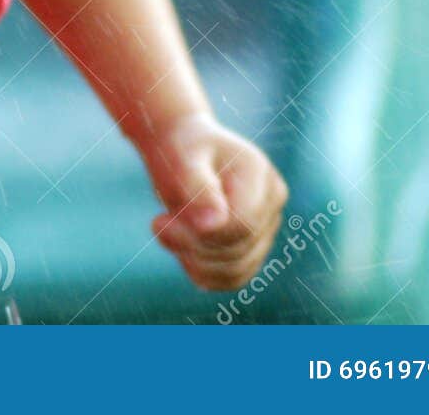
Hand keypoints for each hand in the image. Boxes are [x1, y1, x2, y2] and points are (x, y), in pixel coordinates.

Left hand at [135, 112, 288, 290]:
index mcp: (259, 173)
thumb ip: (198, 187)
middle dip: (190, 244)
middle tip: (157, 223)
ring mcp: (266, 226)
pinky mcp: (253, 246)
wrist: (181, 149)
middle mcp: (271, 201)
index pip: (241, 226)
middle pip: (237, 250)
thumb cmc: (180, 149)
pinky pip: (233, 279)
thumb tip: (214, 223)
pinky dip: (203, 273)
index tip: (158, 220)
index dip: (199, 233)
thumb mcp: (181, 158)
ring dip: (194, 260)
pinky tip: (181, 250)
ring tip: (167, 232)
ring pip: (236, 271)